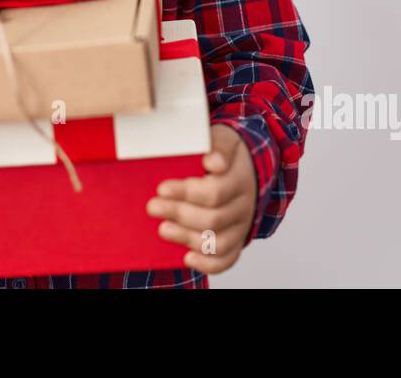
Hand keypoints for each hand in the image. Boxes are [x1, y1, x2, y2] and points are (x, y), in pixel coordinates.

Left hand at [146, 124, 256, 274]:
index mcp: (240, 179)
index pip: (215, 192)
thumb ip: (218, 145)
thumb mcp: (224, 137)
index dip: (186, 193)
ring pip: (219, 242)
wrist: (247, 166)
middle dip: (179, 214)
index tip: (161, 188)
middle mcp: (244, 205)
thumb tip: (213, 161)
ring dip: (188, 238)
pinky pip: (227, 259)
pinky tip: (186, 257)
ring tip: (163, 229)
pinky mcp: (237, 240)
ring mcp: (242, 225)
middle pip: (213, 219)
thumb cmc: (226, 152)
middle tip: (152, 207)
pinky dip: (207, 264)